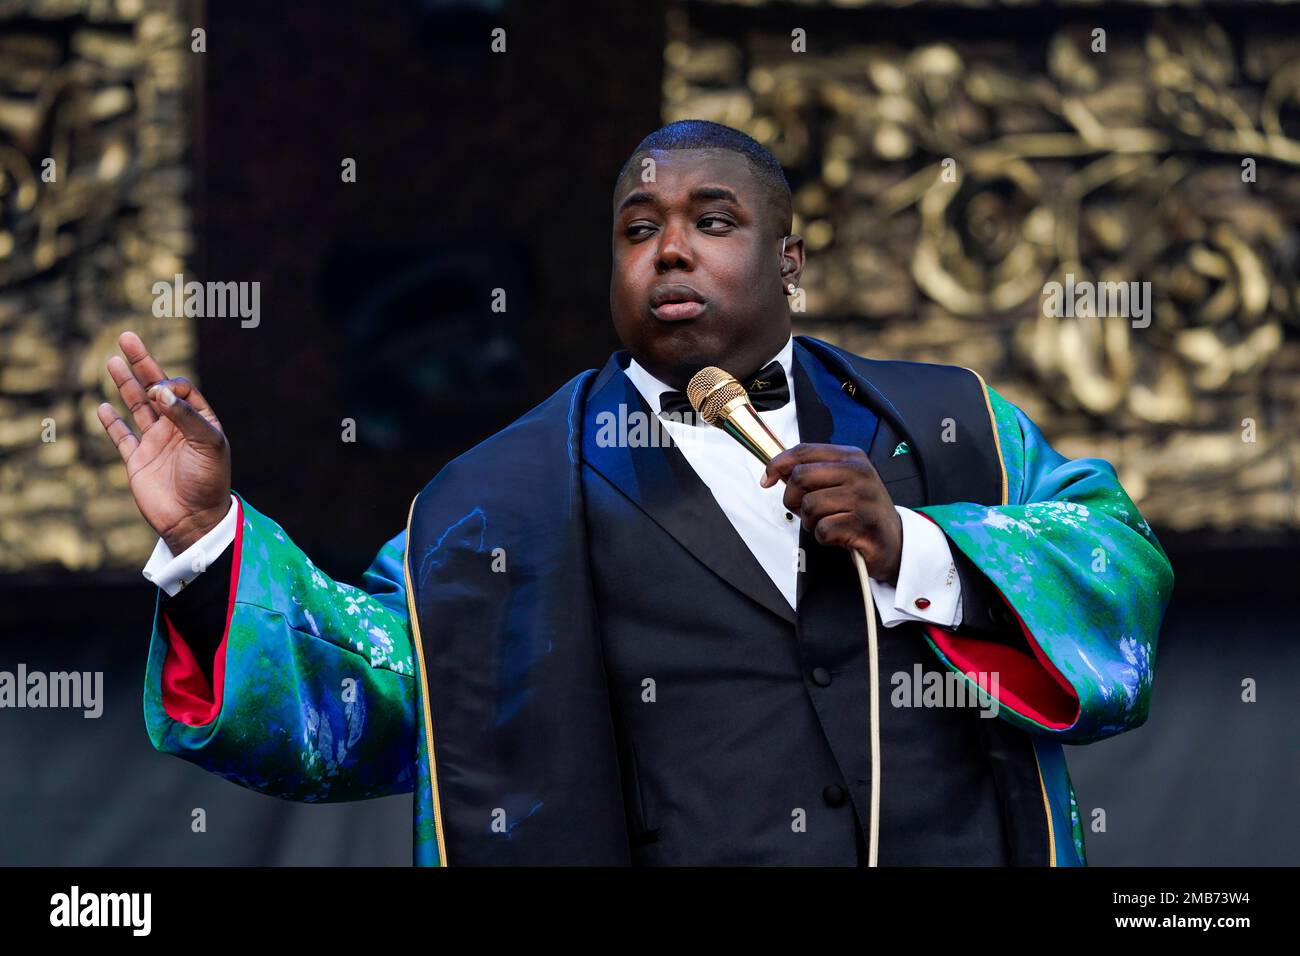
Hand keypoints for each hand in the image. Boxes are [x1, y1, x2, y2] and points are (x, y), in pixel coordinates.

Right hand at [97, 331, 231, 554]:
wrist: (194, 520)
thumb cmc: (209, 481)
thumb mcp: (209, 444)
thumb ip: (185, 416)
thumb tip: (158, 391)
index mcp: (199, 421)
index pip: (181, 389)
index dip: (169, 384)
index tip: (160, 394)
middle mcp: (176, 428)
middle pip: (156, 388)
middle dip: (142, 363)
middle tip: (127, 337)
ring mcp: (156, 443)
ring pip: (136, 407)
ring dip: (125, 384)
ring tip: (113, 361)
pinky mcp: (138, 461)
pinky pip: (122, 437)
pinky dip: (111, 422)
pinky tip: (103, 406)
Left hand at [760, 443, 902, 583]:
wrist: (894, 541)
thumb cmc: (860, 511)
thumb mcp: (840, 483)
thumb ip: (813, 473)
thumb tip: (776, 471)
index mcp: (851, 457)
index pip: (804, 451)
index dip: (778, 463)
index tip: (767, 479)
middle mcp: (859, 472)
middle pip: (800, 477)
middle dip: (792, 498)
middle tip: (804, 510)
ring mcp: (863, 498)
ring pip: (810, 506)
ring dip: (811, 521)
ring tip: (828, 523)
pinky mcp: (863, 524)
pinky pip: (823, 529)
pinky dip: (824, 537)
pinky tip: (839, 536)